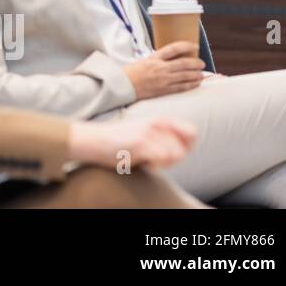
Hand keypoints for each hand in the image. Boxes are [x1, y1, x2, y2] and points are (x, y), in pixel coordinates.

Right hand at [67, 116, 197, 170]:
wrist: (92, 140)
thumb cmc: (118, 141)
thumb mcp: (145, 132)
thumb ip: (164, 136)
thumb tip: (184, 150)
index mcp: (160, 119)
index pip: (192, 133)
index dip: (186, 147)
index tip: (171, 154)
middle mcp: (158, 123)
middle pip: (184, 149)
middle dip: (173, 160)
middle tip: (154, 160)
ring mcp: (150, 132)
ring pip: (175, 155)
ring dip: (163, 164)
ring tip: (145, 160)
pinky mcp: (142, 142)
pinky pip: (162, 159)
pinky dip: (154, 166)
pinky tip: (141, 162)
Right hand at [124, 41, 205, 100]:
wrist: (122, 86)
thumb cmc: (131, 73)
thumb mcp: (144, 61)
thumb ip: (158, 59)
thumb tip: (172, 59)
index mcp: (154, 58)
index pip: (173, 48)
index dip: (186, 46)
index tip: (194, 45)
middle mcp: (160, 68)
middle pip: (183, 63)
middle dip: (195, 63)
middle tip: (201, 63)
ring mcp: (163, 79)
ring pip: (185, 76)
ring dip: (196, 74)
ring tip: (201, 74)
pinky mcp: (163, 90)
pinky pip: (181, 87)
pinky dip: (191, 85)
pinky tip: (196, 84)